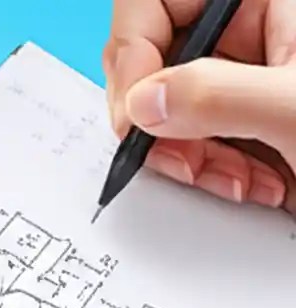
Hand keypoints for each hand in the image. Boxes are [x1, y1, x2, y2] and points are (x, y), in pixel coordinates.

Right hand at [103, 0, 295, 210]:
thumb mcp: (295, 108)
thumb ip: (215, 96)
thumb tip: (142, 104)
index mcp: (264, 1)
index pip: (155, 4)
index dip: (132, 56)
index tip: (138, 115)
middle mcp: (251, 31)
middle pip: (154, 61)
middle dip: (163, 121)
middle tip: (187, 157)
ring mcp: (248, 76)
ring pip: (170, 110)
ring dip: (192, 157)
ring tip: (239, 179)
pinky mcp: (251, 119)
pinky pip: (197, 141)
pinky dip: (213, 172)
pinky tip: (255, 185)